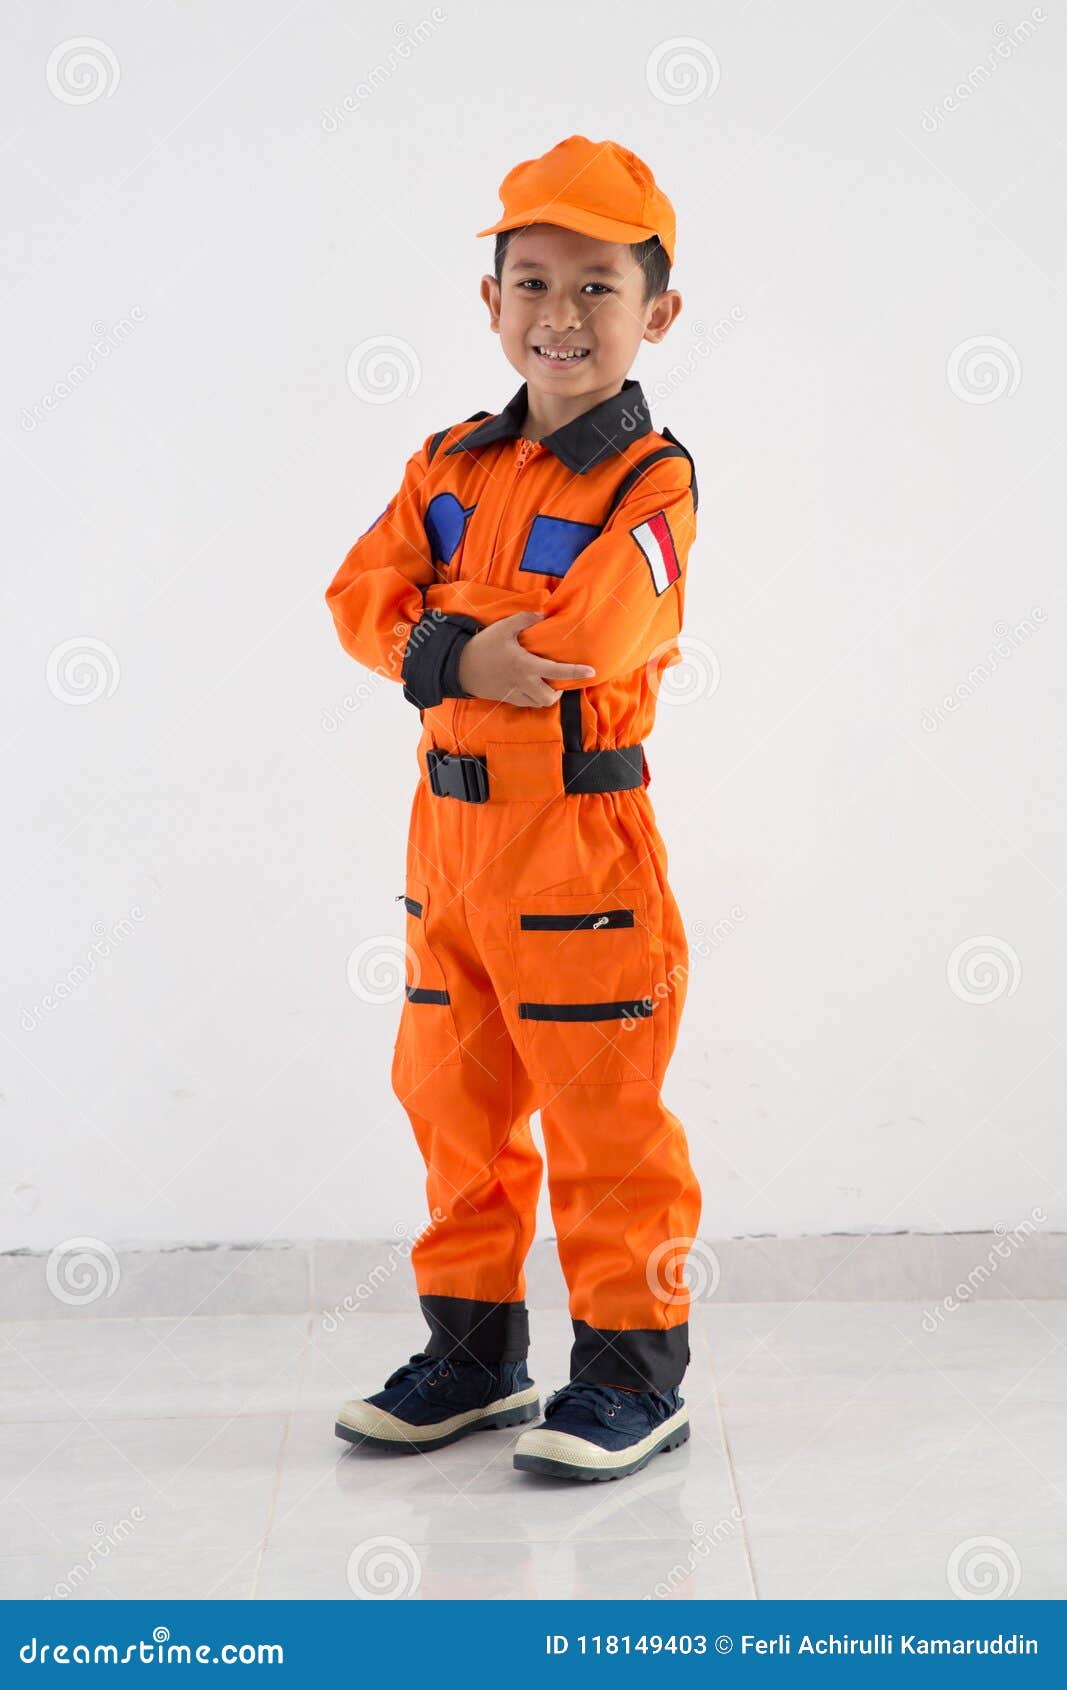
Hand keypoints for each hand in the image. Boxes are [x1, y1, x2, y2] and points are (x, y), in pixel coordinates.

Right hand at [458, 611, 594, 706]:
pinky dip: (534, 697)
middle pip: (550, 698)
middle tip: (557, 679)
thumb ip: (525, 619)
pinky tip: (531, 685)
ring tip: (545, 682)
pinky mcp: (507, 699)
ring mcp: (514, 693)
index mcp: (525, 665)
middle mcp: (522, 683)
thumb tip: (543, 613)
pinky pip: (527, 703)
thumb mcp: (503, 628)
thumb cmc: (482, 646)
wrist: (459, 667)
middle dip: (558, 691)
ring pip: (539, 703)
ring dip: (546, 695)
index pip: (557, 671)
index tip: (591, 671)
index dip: (576, 672)